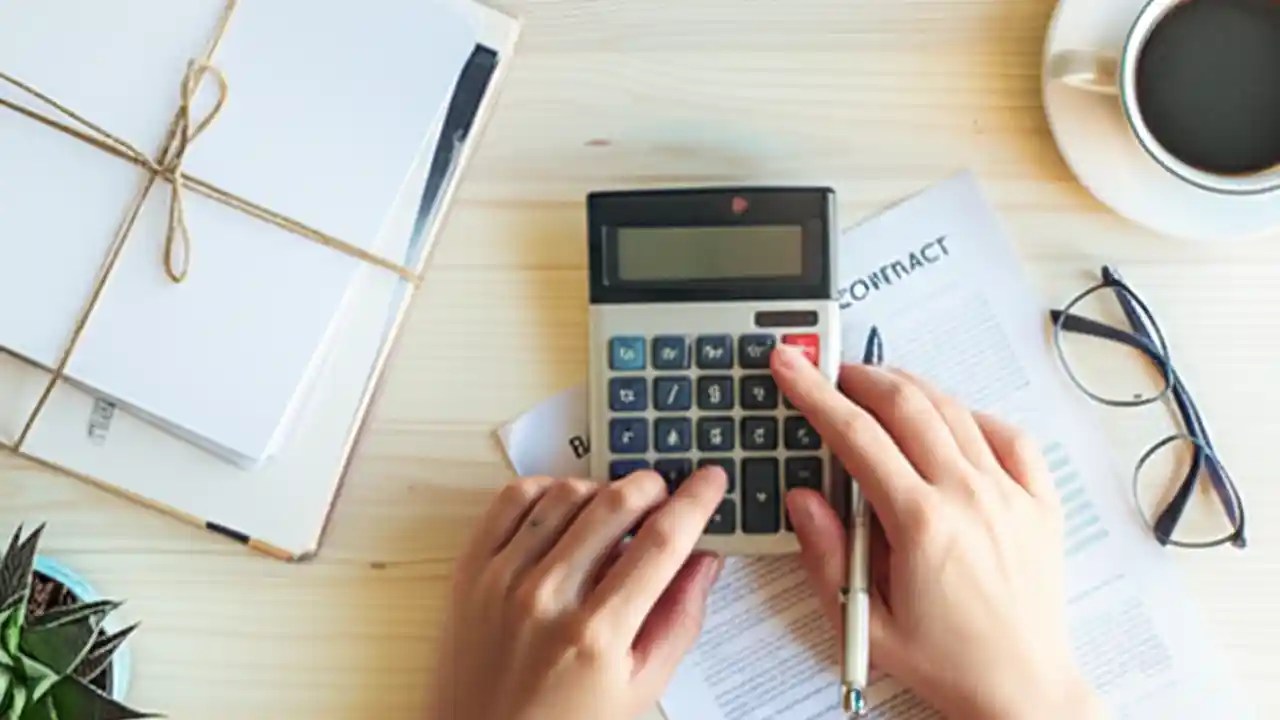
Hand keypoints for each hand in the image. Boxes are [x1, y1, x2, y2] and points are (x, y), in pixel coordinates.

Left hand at [430, 468, 727, 719]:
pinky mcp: (470, 571)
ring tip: (614, 512)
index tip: (710, 480)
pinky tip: (563, 506)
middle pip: (615, 506)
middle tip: (663, 495)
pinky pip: (511, 500)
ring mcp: (502, 580)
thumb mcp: (639, 688)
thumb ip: (678, 620)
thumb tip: (705, 559)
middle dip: (651, 488)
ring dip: (601, 489)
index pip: (661, 543)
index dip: (695, 502)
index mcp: (597, 636)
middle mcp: (547, 599)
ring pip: (565, 494)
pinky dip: (545, 489)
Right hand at [771, 346, 1103, 719]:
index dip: (815, 392)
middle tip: (832, 370)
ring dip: (910, 386)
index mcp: (921, 524)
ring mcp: (1010, 494)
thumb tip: (804, 498)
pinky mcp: (1040, 502)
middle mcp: (969, 497)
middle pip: (907, 404)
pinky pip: (1009, 435)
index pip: (856, 435)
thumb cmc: (948, 663)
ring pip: (954, 409)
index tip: (792, 365)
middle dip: (860, 376)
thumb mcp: (865, 620)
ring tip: (879, 387)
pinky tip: (951, 420)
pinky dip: (973, 415)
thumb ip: (828, 554)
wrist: (1023, 690)